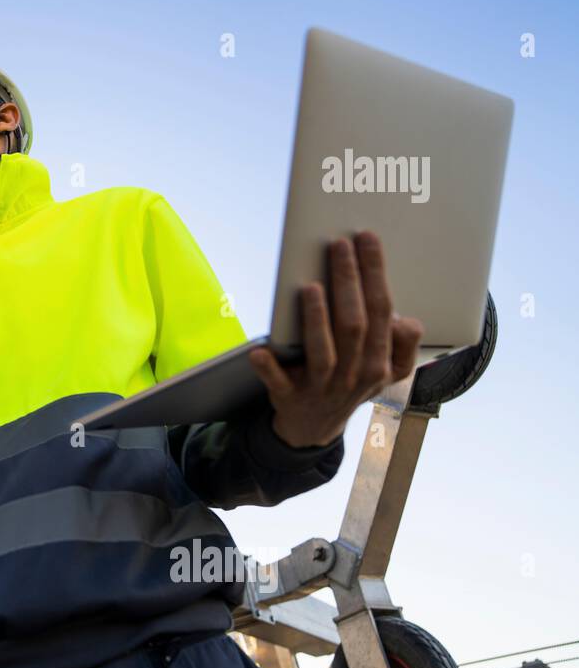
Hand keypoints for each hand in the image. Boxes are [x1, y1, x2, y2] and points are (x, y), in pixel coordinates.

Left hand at [248, 231, 423, 447]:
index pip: (382, 311)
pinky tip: (259, 350)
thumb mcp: (387, 372)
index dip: (375, 275)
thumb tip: (408, 321)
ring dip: (316, 319)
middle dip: (349, 281)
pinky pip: (278, 382)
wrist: (315, 428)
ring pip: (323, 352)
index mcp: (380, 363)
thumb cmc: (352, 383)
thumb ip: (401, 346)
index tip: (367, 240)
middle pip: (354, 324)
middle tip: (339, 245)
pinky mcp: (289, 397)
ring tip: (310, 286)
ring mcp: (320, 387)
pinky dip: (268, 368)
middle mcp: (354, 374)